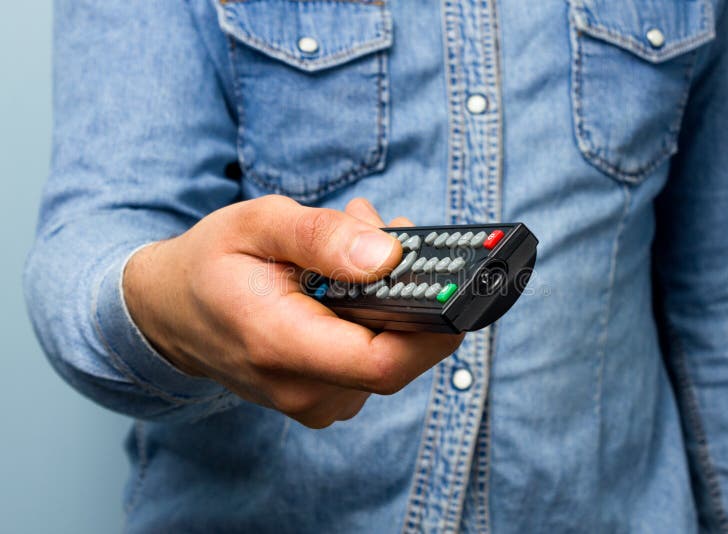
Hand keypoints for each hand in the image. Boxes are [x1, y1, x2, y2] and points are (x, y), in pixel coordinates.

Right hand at [123, 195, 463, 427]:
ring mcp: (314, 400)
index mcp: (280, 346)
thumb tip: (388, 255)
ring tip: (358, 242)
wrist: (170, 313)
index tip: (462, 284)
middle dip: (412, 292)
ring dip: (391, 297)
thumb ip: (321, 237)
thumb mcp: (256, 225)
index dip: (436, 328)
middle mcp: (302, 389)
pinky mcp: (324, 395)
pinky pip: (370, 357)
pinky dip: (374, 314)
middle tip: (392, 231)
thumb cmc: (209, 266)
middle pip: (397, 354)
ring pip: (387, 352)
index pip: (385, 361)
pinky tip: (350, 275)